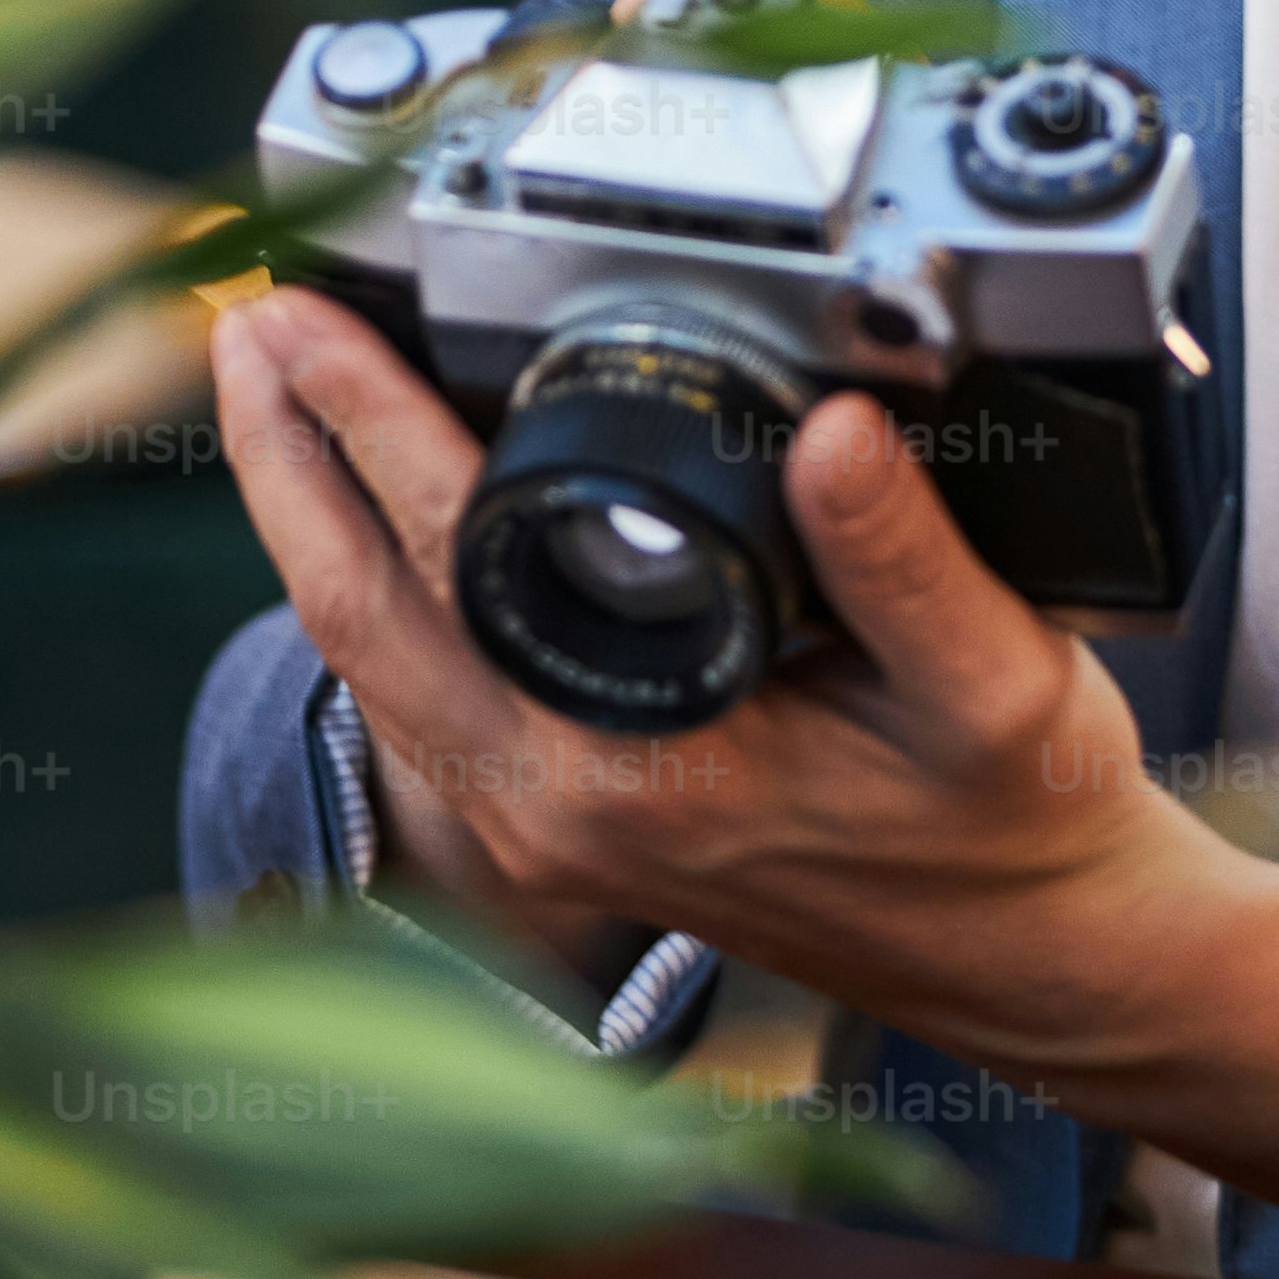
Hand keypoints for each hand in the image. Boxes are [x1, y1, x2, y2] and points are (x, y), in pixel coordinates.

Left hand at [205, 285, 1268, 1066]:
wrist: (1031, 963)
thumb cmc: (1016, 826)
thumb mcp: (997, 683)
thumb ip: (907, 556)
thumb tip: (835, 432)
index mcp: (641, 766)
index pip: (454, 558)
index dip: (367, 418)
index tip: (310, 314)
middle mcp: (555, 811)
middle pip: (352, 613)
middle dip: (283, 456)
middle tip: (247, 321)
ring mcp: (538, 833)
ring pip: (365, 660)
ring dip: (305, 520)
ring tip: (271, 390)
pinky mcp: (551, 832)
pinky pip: (411, 698)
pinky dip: (365, 592)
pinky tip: (363, 516)